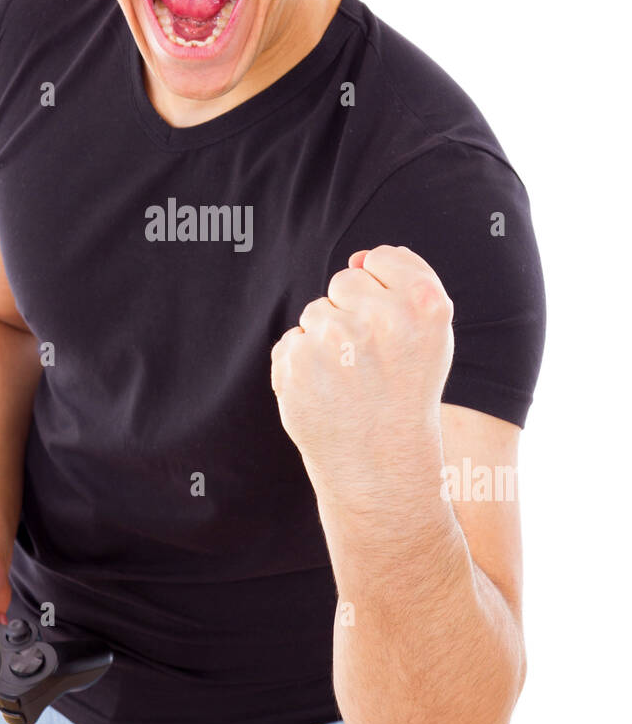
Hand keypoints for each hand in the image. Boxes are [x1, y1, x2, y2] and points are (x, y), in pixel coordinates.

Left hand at [270, 245, 453, 494]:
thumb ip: (406, 282)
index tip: (392, 327)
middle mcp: (381, 318)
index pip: (382, 258)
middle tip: (369, 360)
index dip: (383, 291)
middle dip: (352, 313)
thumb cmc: (407, 393)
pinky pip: (291, 342)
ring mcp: (335, 340)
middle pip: (344, 282)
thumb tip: (358, 257)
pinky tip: (326, 394)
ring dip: (325, 342)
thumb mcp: (431, 336)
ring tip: (349, 381)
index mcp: (425, 303)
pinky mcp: (297, 362)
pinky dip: (301, 367)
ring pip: (315, 313)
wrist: (382, 465)